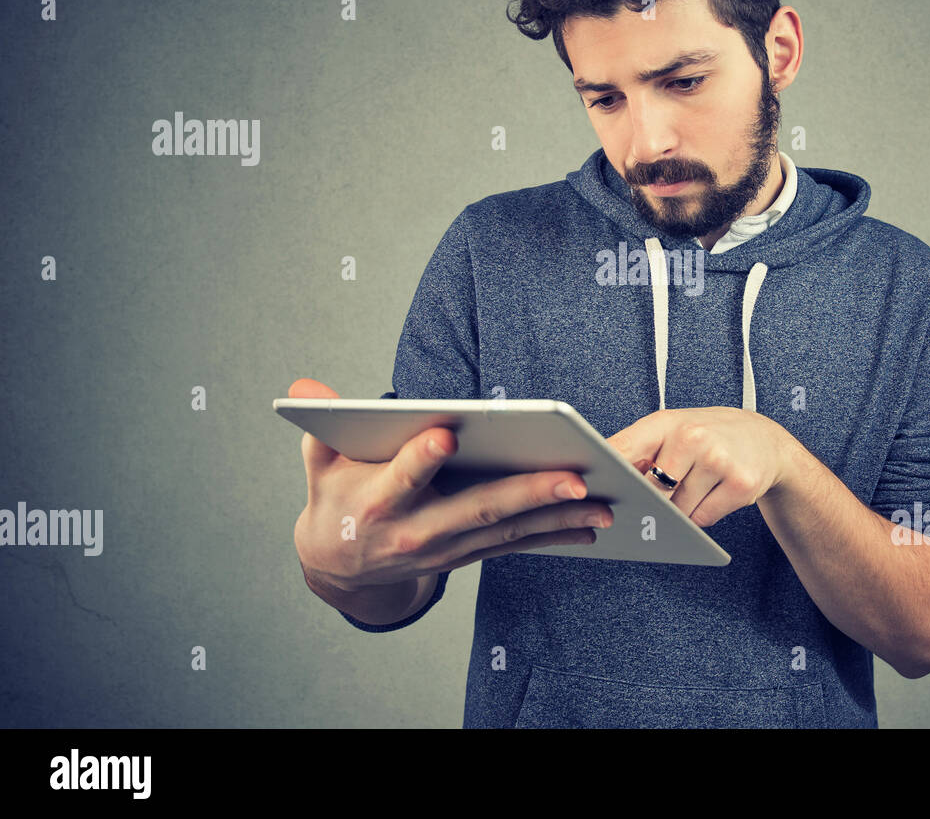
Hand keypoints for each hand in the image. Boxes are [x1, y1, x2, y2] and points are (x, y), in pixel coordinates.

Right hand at [290, 378, 613, 591]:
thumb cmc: (334, 497)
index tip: (445, 433)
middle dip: (528, 492)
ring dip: (558, 517)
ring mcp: (446, 549)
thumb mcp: (318, 461)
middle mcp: (417, 530)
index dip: (420, 458)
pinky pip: (516, 546)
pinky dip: (555, 536)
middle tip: (573, 476)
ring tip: (602, 502)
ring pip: (508, 531)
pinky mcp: (466, 555)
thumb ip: (320, 423)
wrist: (338, 566)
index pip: (401, 478)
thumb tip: (304, 386)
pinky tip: (592, 525)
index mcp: (378, 502)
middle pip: (477, 507)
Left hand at [606, 407, 802, 527]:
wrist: (765, 440)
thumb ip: (638, 452)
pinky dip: (701, 516)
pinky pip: (703, 518)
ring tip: (693, 487)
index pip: (623, 448)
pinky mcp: (741, 485)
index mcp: (666, 422)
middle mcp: (692, 436)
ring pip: (677, 510)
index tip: (581, 489)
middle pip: (650, 491)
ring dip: (678, 512)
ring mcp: (718, 460)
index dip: (602, 471)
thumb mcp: (672, 430)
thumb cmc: (706, 437)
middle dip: (647, 503)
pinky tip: (713, 494)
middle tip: (645, 506)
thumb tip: (600, 486)